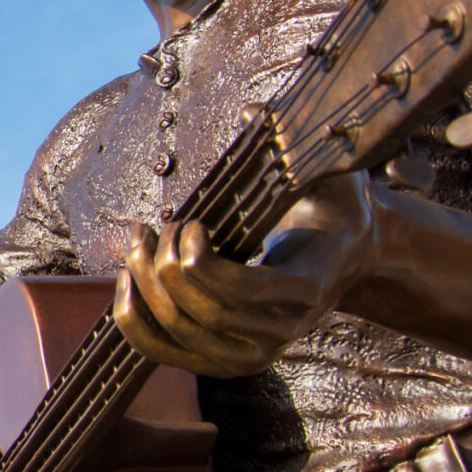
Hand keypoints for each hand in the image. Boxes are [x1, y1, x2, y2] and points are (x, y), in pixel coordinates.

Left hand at [114, 170, 377, 376]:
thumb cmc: (331, 206)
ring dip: (144, 283)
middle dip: (166, 267)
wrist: (343, 256)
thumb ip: (296, 144)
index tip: (191, 224)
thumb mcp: (328, 170)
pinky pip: (159, 351)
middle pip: (201, 314)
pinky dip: (133, 315)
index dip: (200, 263)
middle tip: (161, 227)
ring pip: (175, 332)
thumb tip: (253, 109)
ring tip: (141, 239)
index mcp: (307, 288)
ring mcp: (250, 355)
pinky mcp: (220, 362)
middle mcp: (280, 334)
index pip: (241, 292)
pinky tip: (128, 274)